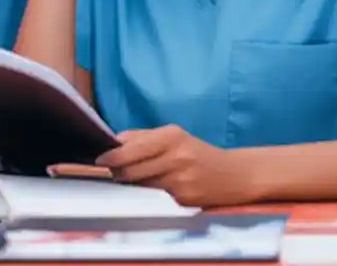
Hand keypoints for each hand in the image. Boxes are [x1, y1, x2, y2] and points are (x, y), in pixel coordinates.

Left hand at [96, 124, 259, 206]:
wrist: (236, 175)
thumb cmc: (197, 153)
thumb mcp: (173, 136)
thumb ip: (141, 137)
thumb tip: (113, 142)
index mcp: (171, 136)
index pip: (132, 148)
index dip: (112, 157)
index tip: (99, 160)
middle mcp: (177, 156)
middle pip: (132, 169)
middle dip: (118, 172)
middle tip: (113, 171)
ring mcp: (182, 180)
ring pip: (141, 185)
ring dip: (132, 184)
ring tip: (134, 178)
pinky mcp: (185, 199)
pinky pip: (155, 197)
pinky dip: (150, 193)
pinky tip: (156, 189)